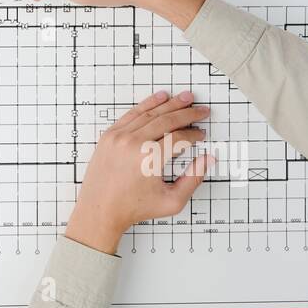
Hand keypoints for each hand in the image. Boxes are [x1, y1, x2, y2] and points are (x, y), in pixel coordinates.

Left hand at [65, 90, 212, 254]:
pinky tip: (160, 97)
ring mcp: (119, 137)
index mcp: (149, 158)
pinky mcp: (109, 135)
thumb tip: (208, 159)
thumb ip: (193, 179)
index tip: (201, 134)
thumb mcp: (171, 202)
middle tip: (201, 110)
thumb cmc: (133, 208)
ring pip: (149, 113)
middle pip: (166, 120)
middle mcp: (133, 143)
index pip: (179, 138)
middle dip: (187, 113)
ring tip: (185, 97)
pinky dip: (147, 104)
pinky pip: (131, 114)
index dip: (194, 134)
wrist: (100, 210)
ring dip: (170, 104)